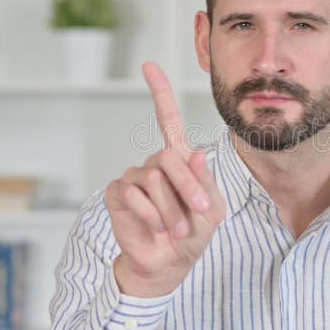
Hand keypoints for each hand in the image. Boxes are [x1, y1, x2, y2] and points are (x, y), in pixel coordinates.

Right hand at [107, 62, 225, 297]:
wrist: (169, 263)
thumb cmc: (191, 233)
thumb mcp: (210, 210)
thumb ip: (204, 183)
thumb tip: (196, 155)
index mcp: (178, 160)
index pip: (166, 119)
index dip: (159, 93)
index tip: (148, 66)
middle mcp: (154, 164)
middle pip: (169, 158)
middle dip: (189, 187)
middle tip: (201, 212)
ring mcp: (133, 177)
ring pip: (154, 180)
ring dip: (172, 208)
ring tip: (176, 228)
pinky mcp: (118, 195)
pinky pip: (135, 195)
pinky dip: (151, 215)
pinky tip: (156, 228)